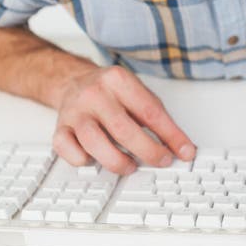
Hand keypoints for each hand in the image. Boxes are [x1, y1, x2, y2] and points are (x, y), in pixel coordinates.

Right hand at [52, 64, 196, 173]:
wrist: (73, 81)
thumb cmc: (109, 92)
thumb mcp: (136, 92)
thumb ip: (157, 117)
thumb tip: (181, 147)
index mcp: (117, 80)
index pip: (150, 112)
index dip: (171, 135)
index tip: (184, 151)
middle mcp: (94, 94)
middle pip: (123, 129)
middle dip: (148, 151)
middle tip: (161, 161)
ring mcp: (75, 111)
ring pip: (94, 143)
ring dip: (117, 161)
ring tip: (130, 165)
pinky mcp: (60, 128)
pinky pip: (68, 151)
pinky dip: (83, 160)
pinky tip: (95, 159)